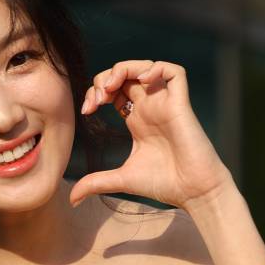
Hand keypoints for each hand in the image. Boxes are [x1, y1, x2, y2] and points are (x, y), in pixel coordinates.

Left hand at [70, 59, 232, 209]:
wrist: (192, 192)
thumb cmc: (163, 184)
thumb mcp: (121, 179)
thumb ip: (95, 182)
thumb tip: (71, 199)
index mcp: (137, 119)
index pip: (114, 90)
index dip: (96, 93)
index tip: (87, 111)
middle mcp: (150, 107)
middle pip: (125, 74)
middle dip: (104, 78)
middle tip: (96, 100)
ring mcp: (165, 103)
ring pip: (146, 65)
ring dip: (124, 69)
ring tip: (109, 88)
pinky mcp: (181, 104)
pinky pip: (174, 72)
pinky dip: (156, 68)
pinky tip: (141, 81)